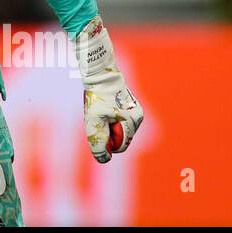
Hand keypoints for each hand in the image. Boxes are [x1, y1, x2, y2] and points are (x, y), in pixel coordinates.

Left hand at [73, 17, 143, 162]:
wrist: (99, 72)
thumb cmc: (97, 96)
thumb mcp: (94, 120)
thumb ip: (98, 141)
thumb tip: (103, 160)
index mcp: (133, 121)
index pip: (120, 146)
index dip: (106, 143)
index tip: (96, 129)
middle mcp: (137, 116)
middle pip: (120, 138)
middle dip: (107, 133)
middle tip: (95, 118)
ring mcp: (134, 110)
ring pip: (118, 129)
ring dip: (107, 125)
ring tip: (98, 110)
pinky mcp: (128, 104)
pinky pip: (117, 119)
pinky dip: (108, 117)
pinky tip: (102, 106)